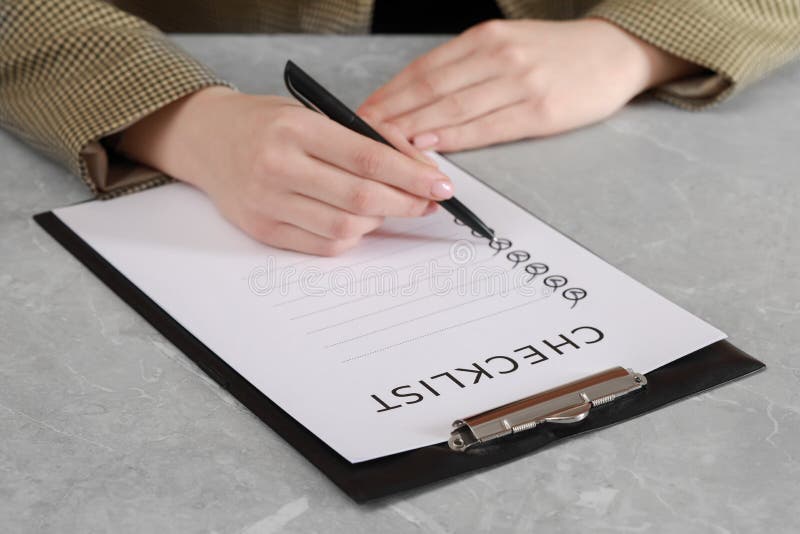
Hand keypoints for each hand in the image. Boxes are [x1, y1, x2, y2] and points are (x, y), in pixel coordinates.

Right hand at [117, 87, 453, 255]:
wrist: (209, 140)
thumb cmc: (268, 125)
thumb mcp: (316, 114)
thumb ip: (366, 138)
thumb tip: (419, 170)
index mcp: (295, 128)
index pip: (368, 158)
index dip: (412, 176)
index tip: (441, 185)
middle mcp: (278, 166)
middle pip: (361, 198)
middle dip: (406, 203)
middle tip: (427, 202)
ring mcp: (268, 202)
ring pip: (347, 226)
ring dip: (379, 220)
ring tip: (386, 205)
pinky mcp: (263, 230)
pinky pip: (325, 245)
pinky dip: (352, 235)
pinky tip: (357, 220)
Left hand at [358, 18, 701, 151]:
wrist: (614, 53)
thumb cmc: (553, 56)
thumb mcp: (505, 47)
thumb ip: (464, 69)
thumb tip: (417, 100)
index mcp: (484, 39)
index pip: (424, 69)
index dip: (389, 93)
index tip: (361, 113)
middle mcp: (498, 56)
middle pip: (430, 88)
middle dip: (390, 113)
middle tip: (359, 133)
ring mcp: (519, 82)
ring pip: (452, 107)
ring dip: (412, 128)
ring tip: (382, 144)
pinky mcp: (540, 110)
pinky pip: (486, 126)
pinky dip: (453, 137)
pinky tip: (428, 145)